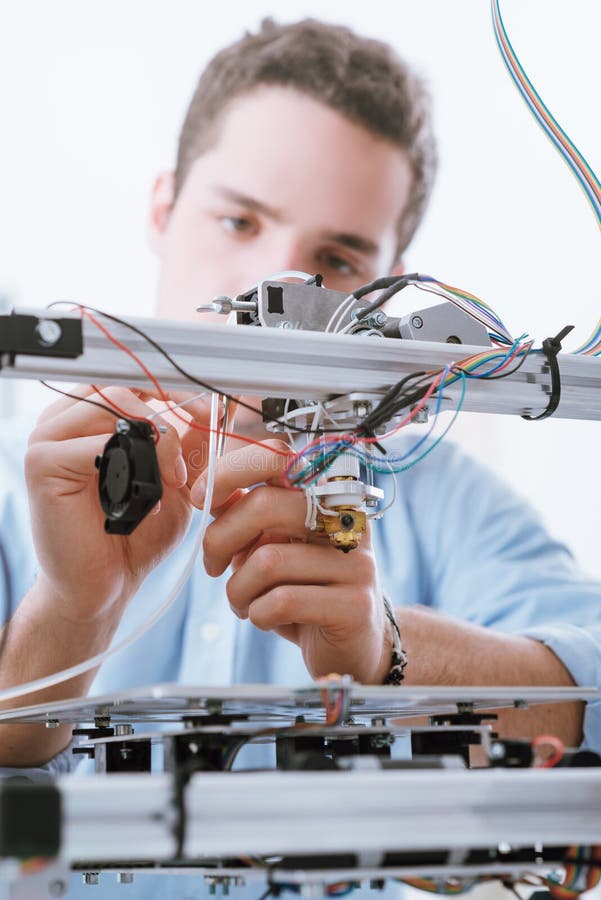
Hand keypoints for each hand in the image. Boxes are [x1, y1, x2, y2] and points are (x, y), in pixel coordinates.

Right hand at [25, 386, 214, 621]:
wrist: (106, 585)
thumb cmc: (136, 532)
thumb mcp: (177, 478)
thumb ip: (192, 441)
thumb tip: (224, 403)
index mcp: (92, 416)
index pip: (134, 377)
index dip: (175, 389)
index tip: (208, 411)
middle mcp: (65, 420)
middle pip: (124, 384)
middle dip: (168, 417)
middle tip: (186, 461)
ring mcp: (47, 438)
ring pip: (111, 405)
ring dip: (152, 440)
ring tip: (169, 480)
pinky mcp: (41, 465)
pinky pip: (93, 443)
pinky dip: (127, 467)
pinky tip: (141, 496)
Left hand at [192, 440, 391, 682]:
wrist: (352, 645)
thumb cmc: (304, 589)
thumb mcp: (272, 544)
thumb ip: (245, 514)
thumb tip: (207, 490)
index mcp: (326, 495)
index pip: (278, 456)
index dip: (230, 471)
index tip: (201, 500)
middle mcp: (347, 520)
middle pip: (264, 506)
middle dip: (220, 540)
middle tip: (213, 565)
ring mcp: (357, 561)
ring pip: (267, 561)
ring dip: (238, 589)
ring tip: (242, 602)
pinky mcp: (355, 604)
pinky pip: (282, 601)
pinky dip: (258, 614)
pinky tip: (265, 619)